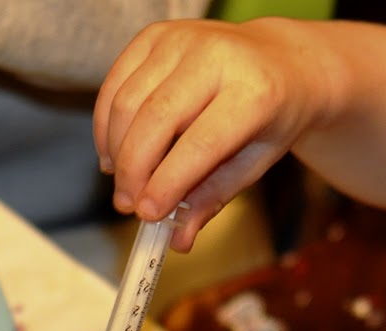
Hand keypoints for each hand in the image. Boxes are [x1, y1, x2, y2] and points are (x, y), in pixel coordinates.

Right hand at [95, 18, 334, 250]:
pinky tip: (113, 154)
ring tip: (122, 184)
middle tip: (128, 205)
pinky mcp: (155, 34)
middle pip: (155, 119)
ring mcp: (182, 40)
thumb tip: (178, 240)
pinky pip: (115, 83)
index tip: (147, 215)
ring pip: (127, 102)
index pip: (201, 143)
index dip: (168, 182)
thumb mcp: (255, 161)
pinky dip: (106, 124)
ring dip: (116, 151)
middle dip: (134, 170)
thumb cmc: (269, 116)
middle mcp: (216, 57)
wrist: (279, 61)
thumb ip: (214, 197)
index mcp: (255, 91)